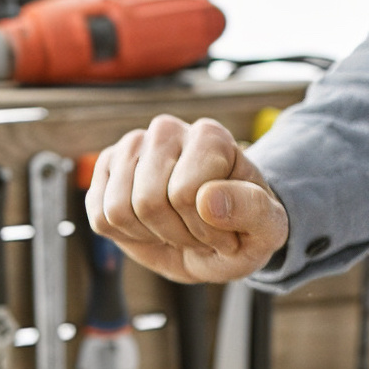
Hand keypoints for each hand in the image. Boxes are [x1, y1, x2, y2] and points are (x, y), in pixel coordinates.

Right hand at [86, 114, 289, 283]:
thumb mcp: (268, 229)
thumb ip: (252, 210)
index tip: (226, 233)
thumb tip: (208, 200)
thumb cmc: (243, 229)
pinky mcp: (106, 168)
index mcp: (211, 136)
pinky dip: (126, 235)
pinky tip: (151, 226)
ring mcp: (132, 146)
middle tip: (199, 234)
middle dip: (177, 234)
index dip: (205, 230)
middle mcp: (168, 130)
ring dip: (152, 235)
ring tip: (177, 229)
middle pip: (149, 202)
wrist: (217, 238)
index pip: (186, 193)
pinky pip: (99, 216)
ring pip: (119, 209)